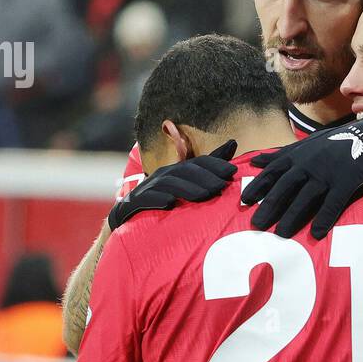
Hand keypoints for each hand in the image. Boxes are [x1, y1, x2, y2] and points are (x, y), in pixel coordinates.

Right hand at [107, 140, 236, 230]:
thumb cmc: (164, 201)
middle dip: (204, 178)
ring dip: (186, 189)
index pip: (197, 163)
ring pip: (168, 184)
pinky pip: (144, 199)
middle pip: (184, 172)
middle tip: (221, 186)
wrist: (128, 219)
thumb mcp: (188, 184)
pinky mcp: (132, 203)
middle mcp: (161, 176)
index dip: (214, 165)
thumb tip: (234, 142)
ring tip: (203, 196)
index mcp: (176, 171)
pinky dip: (156, 200)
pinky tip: (169, 204)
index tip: (232, 172)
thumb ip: (209, 167)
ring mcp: (146, 188)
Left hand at [241, 112, 362, 238]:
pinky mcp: (346, 182)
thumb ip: (281, 155)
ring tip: (282, 233)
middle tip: (257, 224)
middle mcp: (309, 164)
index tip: (245, 202)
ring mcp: (327, 173)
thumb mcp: (306, 144)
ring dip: (293, 215)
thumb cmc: (336, 141)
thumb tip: (255, 162)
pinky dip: (325, 217)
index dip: (259, 186)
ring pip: (306, 196)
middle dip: (270, 206)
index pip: (273, 172)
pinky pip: (333, 202)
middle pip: (285, 187)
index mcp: (299, 156)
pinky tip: (316, 233)